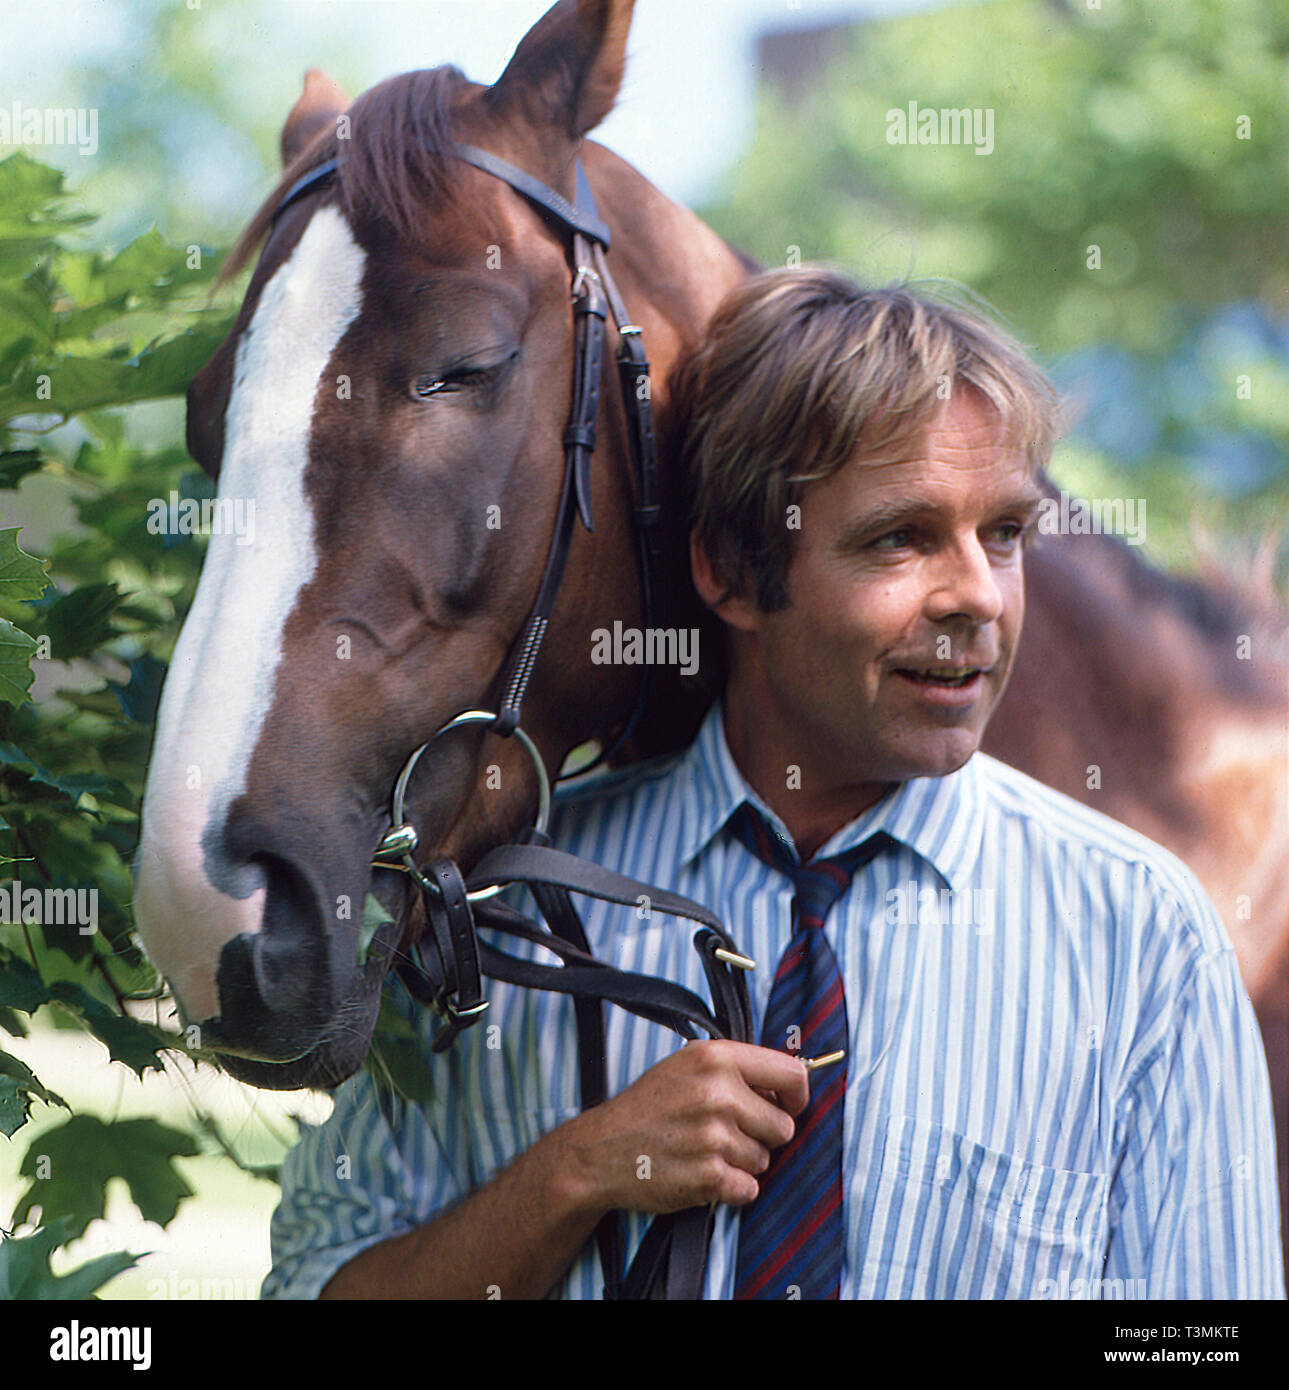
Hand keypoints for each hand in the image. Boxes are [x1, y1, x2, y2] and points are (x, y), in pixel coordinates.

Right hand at [554, 1039, 809, 1215]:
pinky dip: (730, 1188)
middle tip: (726, 1134)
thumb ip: (735, 1070)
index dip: (797, 1096)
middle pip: (783, 1126)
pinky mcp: (710, 1176)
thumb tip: (786, 1090)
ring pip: (765, 1160)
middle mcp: (719, 1092)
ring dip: (742, 1163)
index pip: (792, 1074)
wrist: (600, 1151)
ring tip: (704, 1151)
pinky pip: (749, 1188)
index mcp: (716, 1057)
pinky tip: (701, 1173)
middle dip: (763, 1136)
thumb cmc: (647, 1108)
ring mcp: (715, 1136)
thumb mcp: (686, 1067)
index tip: (788, 1106)